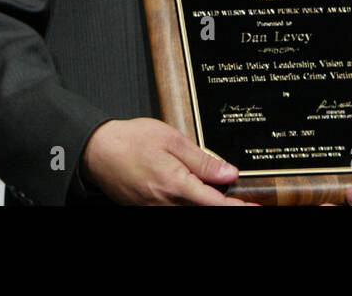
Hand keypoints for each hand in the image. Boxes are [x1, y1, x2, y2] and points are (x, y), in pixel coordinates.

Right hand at [80, 117, 250, 205]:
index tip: (254, 208)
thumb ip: (202, 160)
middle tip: (240, 200)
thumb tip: (229, 173)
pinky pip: (173, 211)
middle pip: (203, 211)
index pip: (215, 204)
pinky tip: (192, 192)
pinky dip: (188, 204)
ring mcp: (155, 210)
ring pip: (189, 212)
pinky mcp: (147, 210)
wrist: (97, 151)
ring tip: (215, 192)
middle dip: (222, 205)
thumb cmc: (131, 140)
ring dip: (205, 204)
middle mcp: (166, 204)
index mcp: (176, 185)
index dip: (237, 208)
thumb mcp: (171, 140)